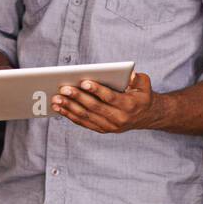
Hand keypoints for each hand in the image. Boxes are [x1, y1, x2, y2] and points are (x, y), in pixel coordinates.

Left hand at [51, 71, 165, 133]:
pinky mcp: (103, 129)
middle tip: (63, 89)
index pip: (110, 97)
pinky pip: (84, 123)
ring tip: (56, 99)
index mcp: (129, 105)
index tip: (83, 82)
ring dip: (69, 108)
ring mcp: (110, 126)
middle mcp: (119, 118)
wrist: (146, 116)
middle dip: (77, 97)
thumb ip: (137, 78)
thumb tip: (129, 74)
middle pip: (94, 107)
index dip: (96, 90)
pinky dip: (70, 116)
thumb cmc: (141, 95)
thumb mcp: (144, 84)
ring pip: (86, 117)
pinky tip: (59, 108)